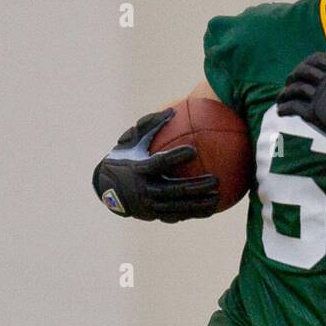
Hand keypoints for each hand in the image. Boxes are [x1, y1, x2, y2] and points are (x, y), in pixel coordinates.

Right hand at [92, 109, 219, 221]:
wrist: (108, 188)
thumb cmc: (125, 157)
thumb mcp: (133, 140)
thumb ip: (151, 125)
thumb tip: (173, 110)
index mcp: (139, 169)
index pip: (159, 163)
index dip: (176, 157)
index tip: (193, 150)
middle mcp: (144, 189)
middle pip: (174, 189)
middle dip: (195, 186)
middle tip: (215, 180)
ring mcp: (150, 205)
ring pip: (178, 206)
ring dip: (199, 203)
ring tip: (217, 197)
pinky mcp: (154, 215)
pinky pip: (177, 215)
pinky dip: (194, 213)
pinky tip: (211, 209)